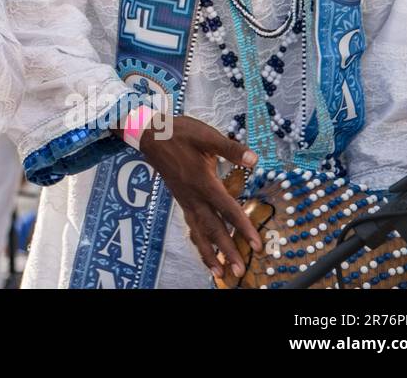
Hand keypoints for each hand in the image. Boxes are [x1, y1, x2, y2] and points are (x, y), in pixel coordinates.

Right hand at [133, 115, 260, 278]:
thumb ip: (230, 149)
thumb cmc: (179, 133)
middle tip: (240, 271)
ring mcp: (186, 200)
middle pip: (213, 228)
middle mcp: (194, 196)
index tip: (257, 245)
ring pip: (199, 232)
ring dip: (210, 254)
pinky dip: (199, 242)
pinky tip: (205, 251)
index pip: (228, 209)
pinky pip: (191, 226)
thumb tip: (254, 159)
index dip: (243, 227)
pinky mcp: (181, 200)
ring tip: (221, 273)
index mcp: (203, 181)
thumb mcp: (206, 136)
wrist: (150, 135)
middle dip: (227, 251)